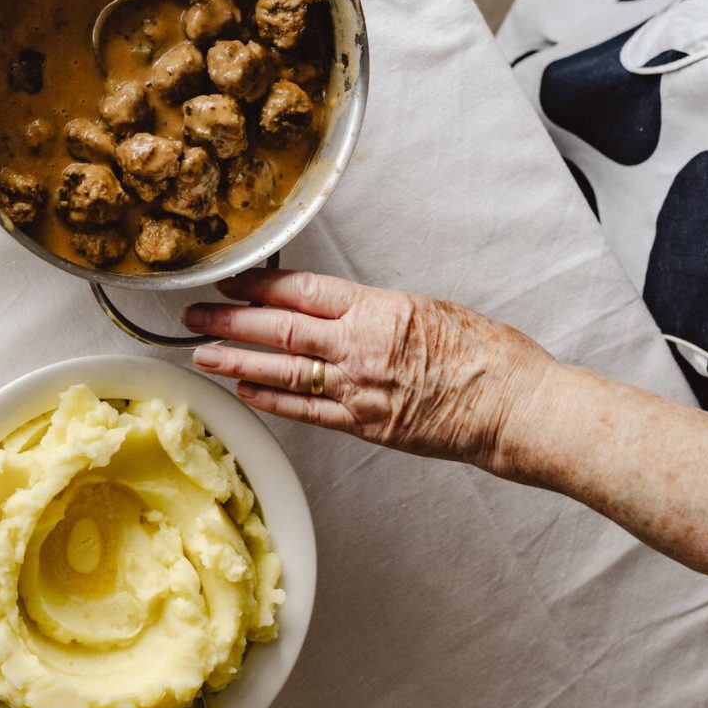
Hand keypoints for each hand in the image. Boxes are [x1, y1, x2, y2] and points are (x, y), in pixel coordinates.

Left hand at [184, 269, 554, 472]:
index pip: (300, 291)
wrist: (515, 406)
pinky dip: (271, 401)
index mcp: (376, 308)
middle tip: (192, 316)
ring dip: (235, 363)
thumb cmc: (486, 355)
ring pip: (281, 372)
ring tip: (200, 356)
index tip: (228, 283)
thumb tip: (341, 308)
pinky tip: (244, 392)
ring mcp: (358, 389)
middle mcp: (359, 346)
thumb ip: (376, 310)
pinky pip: (306, 412)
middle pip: (277, 330)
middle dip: (228, 322)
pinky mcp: (365, 425)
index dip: (256, 287)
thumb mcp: (428, 309)